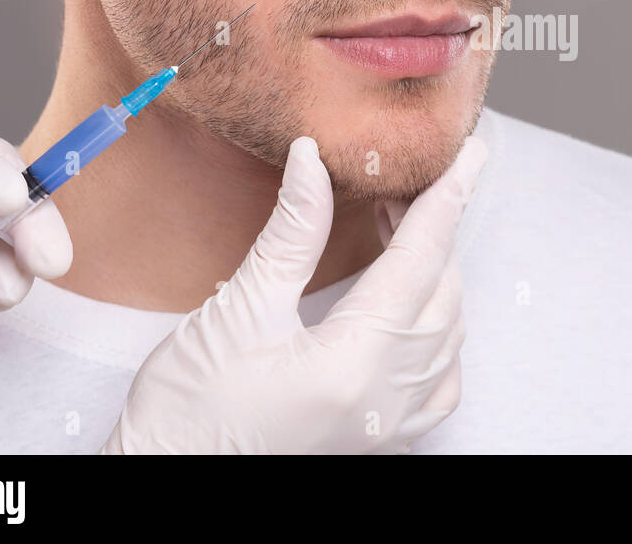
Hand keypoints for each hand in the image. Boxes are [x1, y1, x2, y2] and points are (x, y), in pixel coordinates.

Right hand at [100, 134, 487, 453]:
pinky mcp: (376, 441)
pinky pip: (438, 383)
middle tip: (403, 186)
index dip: (445, 199)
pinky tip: (413, 313)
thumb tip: (312, 160)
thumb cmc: (187, 409)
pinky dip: (439, 337)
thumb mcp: (238, 310)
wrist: (160, 477)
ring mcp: (387, 427)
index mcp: (355, 363)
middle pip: (440, 295)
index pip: (419, 260)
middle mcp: (385, 400)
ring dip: (435, 278)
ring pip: (446, 337)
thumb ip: (291, 234)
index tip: (471, 155)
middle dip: (433, 232)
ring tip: (399, 233)